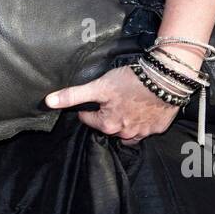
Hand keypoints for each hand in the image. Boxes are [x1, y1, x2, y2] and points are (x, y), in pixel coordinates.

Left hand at [45, 65, 180, 143]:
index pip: (88, 119)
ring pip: (128, 132)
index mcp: (107, 125)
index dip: (89, 108)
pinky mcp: (158, 129)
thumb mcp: (99, 86)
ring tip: (128, 106)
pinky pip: (146, 129)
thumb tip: (48, 102)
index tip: (96, 98)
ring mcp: (142, 133)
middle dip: (107, 116)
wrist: (166, 79)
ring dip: (125, 122)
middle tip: (113, 99)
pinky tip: (144, 109)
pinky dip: (143, 122)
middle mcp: (124, 134)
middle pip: (108, 127)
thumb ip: (73, 95)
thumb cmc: (130, 81)